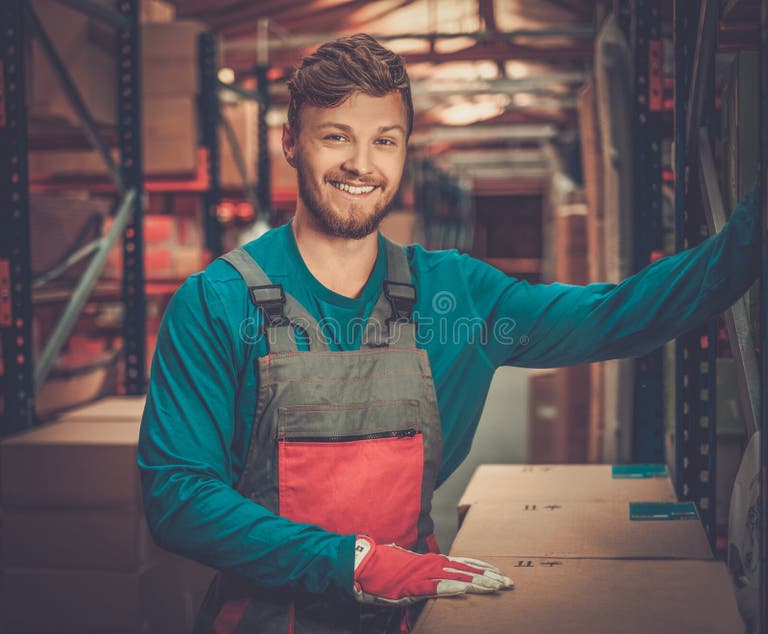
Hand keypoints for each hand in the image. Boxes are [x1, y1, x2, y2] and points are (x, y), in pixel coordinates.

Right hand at [352, 535, 513, 605]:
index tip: (500, 574)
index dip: (484, 567)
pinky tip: (465, 588)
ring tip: (497, 586)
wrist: (363, 563)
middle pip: (468, 569)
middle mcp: (432, 564)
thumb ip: (426, 575)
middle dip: (490, 577)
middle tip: (510, 582)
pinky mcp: (413, 584)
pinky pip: (436, 586)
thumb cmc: (385, 568)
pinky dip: (451, 587)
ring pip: (458, 576)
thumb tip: (439, 580)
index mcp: (433, 561)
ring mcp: (424, 573)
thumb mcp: (411, 570)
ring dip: (479, 582)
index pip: (465, 562)